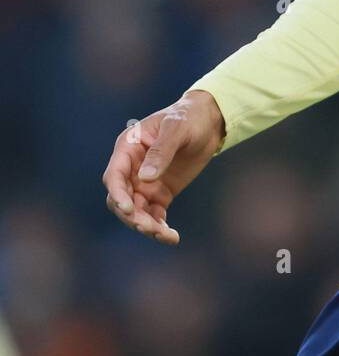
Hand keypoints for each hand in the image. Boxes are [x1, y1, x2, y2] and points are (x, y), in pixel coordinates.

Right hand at [102, 90, 224, 245]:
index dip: (117, 194)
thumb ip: (162, 150)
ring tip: (166, 235)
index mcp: (128, 148)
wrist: (208, 122)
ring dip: (146, 226)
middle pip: (121, 199)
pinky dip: (160, 228)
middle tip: (150, 227)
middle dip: (132, 216)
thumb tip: (145, 178)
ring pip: (136, 212)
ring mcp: (144, 183)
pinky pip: (154, 215)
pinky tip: (172, 237)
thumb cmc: (188, 118)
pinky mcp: (160, 194)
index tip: (129, 209)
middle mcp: (131, 169)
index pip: (114, 176)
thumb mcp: (177, 128)